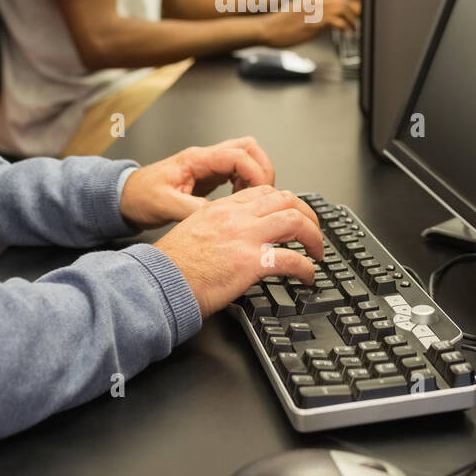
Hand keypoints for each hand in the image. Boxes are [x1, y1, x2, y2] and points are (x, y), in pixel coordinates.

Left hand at [119, 135, 274, 228]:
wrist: (126, 198)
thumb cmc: (140, 197)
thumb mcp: (166, 205)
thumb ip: (195, 210)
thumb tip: (223, 217)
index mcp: (195, 159)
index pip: (238, 155)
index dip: (255, 173)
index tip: (261, 193)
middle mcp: (204, 158)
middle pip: (248, 148)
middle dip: (262, 169)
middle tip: (265, 193)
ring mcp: (208, 166)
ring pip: (246, 158)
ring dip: (256, 176)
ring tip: (254, 199)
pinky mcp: (209, 176)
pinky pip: (237, 172)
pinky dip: (247, 184)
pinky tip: (241, 201)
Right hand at [154, 186, 323, 316]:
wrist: (158, 282)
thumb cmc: (171, 266)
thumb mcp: (193, 232)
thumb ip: (217, 228)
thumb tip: (234, 238)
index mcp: (221, 208)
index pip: (264, 193)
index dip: (286, 203)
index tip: (293, 217)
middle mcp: (236, 217)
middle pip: (286, 199)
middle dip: (307, 216)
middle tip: (313, 234)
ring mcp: (245, 237)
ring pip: (295, 220)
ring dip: (314, 237)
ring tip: (317, 253)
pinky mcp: (250, 262)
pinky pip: (291, 259)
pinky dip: (306, 268)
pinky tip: (307, 277)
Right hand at [259, 0, 359, 44]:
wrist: (267, 28)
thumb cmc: (284, 21)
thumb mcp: (302, 6)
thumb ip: (319, 3)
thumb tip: (338, 7)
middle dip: (357, 5)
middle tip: (358, 16)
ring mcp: (315, 8)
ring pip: (344, 6)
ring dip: (353, 18)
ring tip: (352, 26)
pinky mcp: (314, 22)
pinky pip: (337, 21)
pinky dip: (345, 27)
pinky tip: (345, 31)